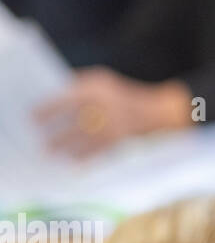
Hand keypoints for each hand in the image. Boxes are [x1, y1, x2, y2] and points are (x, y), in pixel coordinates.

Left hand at [34, 69, 191, 157]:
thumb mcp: (101, 81)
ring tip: (49, 152)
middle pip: (71, 124)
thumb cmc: (118, 95)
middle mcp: (104, 107)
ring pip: (80, 141)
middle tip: (38, 141)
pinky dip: (80, 158)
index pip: (65, 99)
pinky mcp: (116, 142)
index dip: (46, 110)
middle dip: (53, 134)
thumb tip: (47, 97)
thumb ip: (77, 85)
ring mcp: (111, 126)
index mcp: (96, 89)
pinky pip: (93, 153)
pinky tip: (69, 161)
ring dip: (62, 148)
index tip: (31, 117)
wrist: (155, 112)